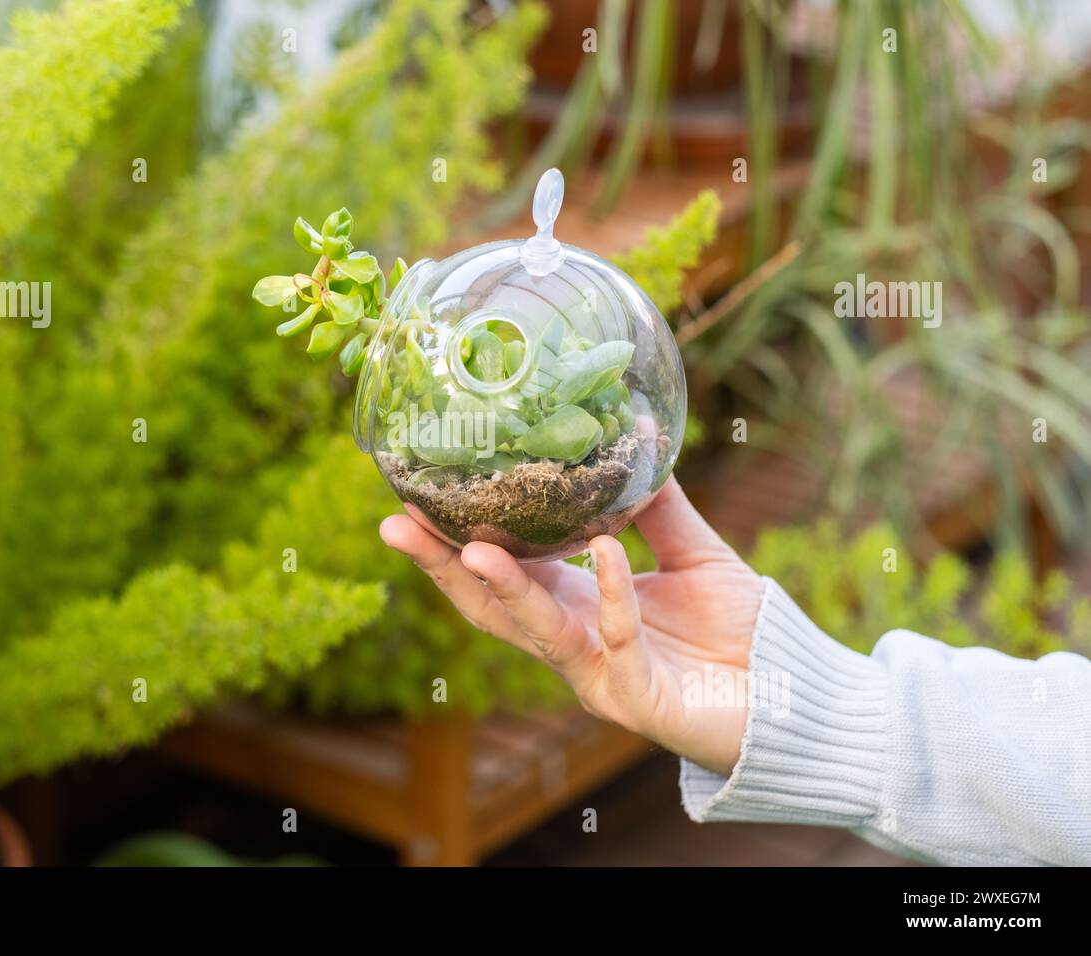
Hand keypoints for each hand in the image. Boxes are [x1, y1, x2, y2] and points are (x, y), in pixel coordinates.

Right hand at [379, 477, 763, 775]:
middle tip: (396, 525)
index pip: (501, 574)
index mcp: (576, 607)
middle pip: (491, 608)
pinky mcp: (641, 701)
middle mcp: (575, 644)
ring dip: (503, 590)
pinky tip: (602, 549)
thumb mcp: (693, 554)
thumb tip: (637, 435)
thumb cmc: (741, 629)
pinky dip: (611, 594)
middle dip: (442, 569)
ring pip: (538, 633)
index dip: (453, 543)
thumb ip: (658, 507)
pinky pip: (618, 642)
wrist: (793, 694)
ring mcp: (601, 677)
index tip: (412, 500)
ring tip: (471, 549)